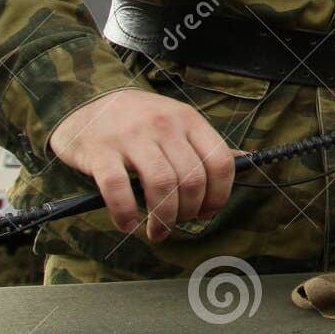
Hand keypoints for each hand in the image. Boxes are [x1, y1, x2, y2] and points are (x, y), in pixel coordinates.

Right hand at [48, 89, 237, 241]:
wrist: (88, 102)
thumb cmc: (140, 119)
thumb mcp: (178, 122)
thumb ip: (205, 143)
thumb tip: (246, 159)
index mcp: (189, 120)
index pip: (220, 162)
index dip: (219, 195)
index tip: (207, 213)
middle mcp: (165, 126)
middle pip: (192, 180)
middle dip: (189, 212)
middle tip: (178, 224)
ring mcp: (132, 137)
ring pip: (161, 186)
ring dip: (163, 219)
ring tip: (158, 231)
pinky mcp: (101, 151)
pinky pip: (118, 189)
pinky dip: (125, 214)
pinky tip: (127, 223)